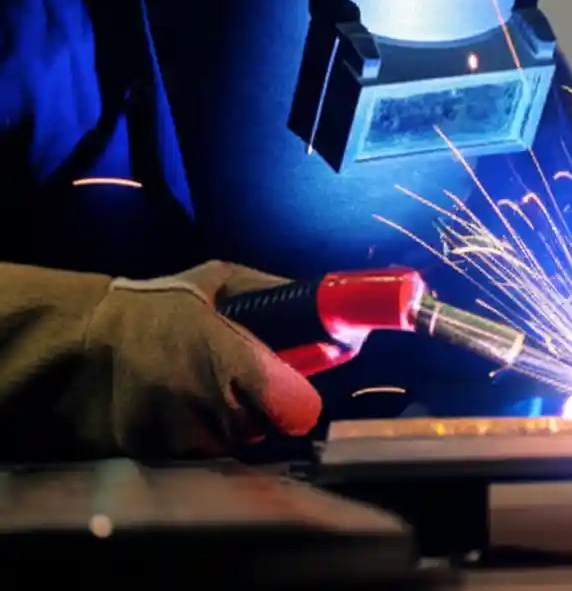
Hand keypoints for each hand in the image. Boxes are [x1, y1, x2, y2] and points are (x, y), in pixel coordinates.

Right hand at [84, 261, 322, 457]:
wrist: (78, 337)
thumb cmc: (157, 306)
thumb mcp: (218, 281)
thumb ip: (273, 292)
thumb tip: (325, 307)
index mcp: (234, 361)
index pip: (298, 410)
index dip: (297, 403)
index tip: (289, 394)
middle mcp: (212, 404)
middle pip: (264, 431)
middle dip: (257, 412)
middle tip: (231, 387)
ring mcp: (181, 435)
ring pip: (229, 447)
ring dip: (222, 429)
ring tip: (196, 397)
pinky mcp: (152, 456)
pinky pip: (192, 459)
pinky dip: (188, 441)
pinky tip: (172, 413)